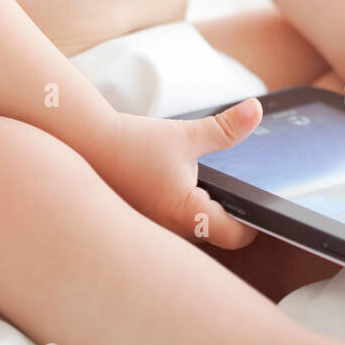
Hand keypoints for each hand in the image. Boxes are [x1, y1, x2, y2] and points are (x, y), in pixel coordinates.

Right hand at [89, 98, 263, 248]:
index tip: (257, 201)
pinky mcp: (146, 224)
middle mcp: (173, 232)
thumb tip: (256, 110)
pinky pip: (176, 224)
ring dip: (204, 210)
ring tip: (201, 181)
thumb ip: (226, 127)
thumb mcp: (186, 134)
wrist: (88, 144)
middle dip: (228, 212)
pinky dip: (183, 208)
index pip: (237, 235)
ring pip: (196, 230)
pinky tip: (177, 184)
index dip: (254, 221)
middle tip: (231, 185)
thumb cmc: (134, 143)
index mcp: (188, 215)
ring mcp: (157, 231)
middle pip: (218, 234)